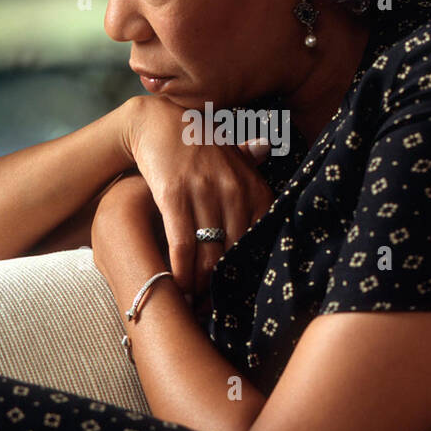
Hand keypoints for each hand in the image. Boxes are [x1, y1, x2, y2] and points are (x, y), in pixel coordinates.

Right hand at [119, 96, 273, 298]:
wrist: (158, 122)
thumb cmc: (200, 145)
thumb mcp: (235, 160)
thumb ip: (255, 174)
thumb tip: (272, 158)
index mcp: (254, 187)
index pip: (260, 243)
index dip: (249, 274)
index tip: (240, 295)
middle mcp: (234, 189)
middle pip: (234, 255)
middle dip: (224, 287)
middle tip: (214, 308)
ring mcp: (204, 191)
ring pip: (208, 254)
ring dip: (201, 285)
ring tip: (195, 303)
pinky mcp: (174, 195)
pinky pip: (182, 243)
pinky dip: (180, 270)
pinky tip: (177, 285)